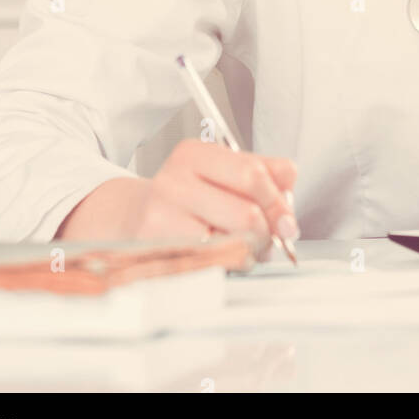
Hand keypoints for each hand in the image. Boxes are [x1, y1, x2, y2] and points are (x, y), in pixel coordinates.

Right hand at [55, 141, 297, 250]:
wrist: (128, 222)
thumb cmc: (183, 200)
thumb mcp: (219, 173)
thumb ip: (261, 170)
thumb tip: (290, 177)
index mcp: (194, 153)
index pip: (252, 174)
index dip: (278, 202)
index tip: (288, 220)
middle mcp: (173, 180)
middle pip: (246, 212)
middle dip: (267, 233)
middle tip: (271, 240)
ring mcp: (161, 216)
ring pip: (231, 242)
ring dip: (249, 253)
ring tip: (246, 250)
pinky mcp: (156, 250)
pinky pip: (211, 263)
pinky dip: (226, 265)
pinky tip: (221, 258)